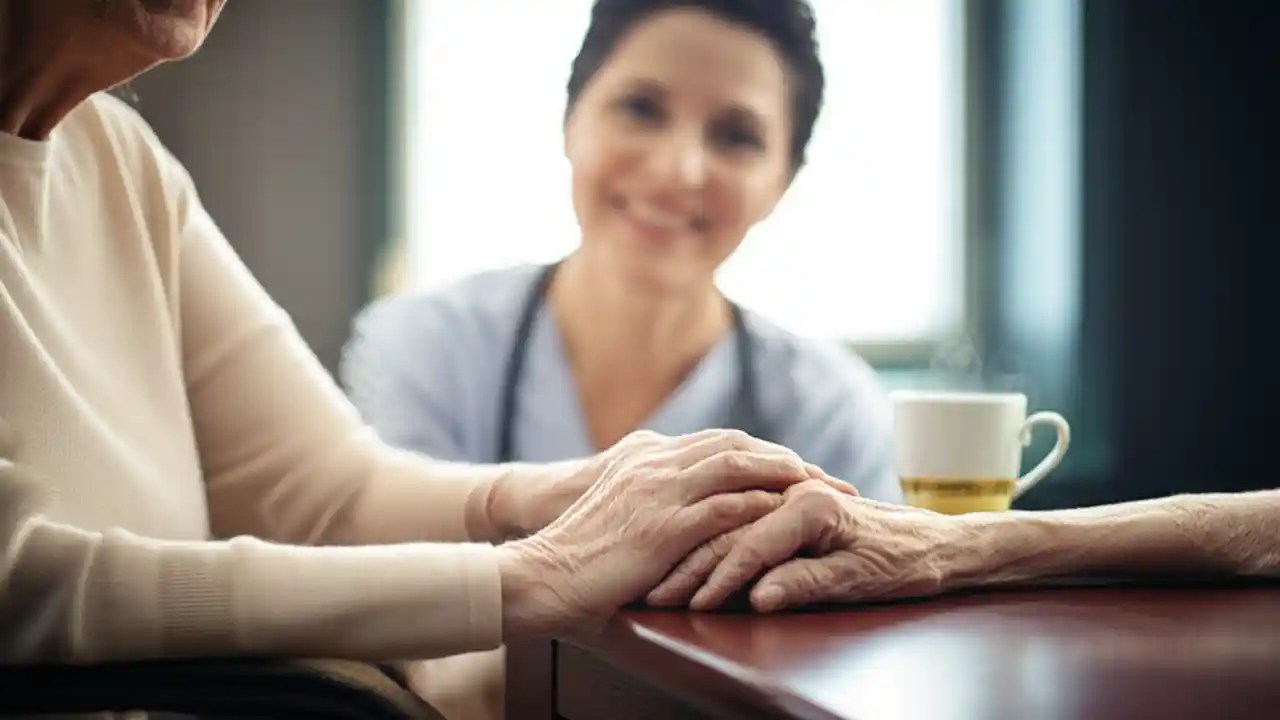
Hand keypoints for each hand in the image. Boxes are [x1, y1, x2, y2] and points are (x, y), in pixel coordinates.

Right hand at [489, 433, 856, 536]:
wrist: (538, 575)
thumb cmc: (576, 557)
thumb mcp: (619, 511)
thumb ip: (653, 501)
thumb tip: (693, 518)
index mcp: (645, 457)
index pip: (720, 441)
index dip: (765, 452)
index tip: (801, 469)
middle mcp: (655, 463)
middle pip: (739, 444)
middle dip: (789, 458)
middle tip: (830, 477)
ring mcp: (658, 490)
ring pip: (738, 464)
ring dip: (787, 474)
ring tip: (823, 491)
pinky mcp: (662, 525)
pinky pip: (725, 506)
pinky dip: (761, 506)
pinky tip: (787, 515)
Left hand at [648, 479, 965, 612]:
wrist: (935, 545)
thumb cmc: (868, 551)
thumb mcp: (807, 556)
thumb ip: (763, 556)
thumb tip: (712, 574)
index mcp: (777, 495)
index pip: (712, 519)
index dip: (675, 550)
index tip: (642, 578)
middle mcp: (793, 497)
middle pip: (724, 529)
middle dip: (683, 565)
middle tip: (648, 595)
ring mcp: (822, 516)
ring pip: (758, 542)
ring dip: (720, 575)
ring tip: (688, 603)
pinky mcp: (852, 544)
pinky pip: (810, 563)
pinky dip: (784, 580)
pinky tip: (759, 600)